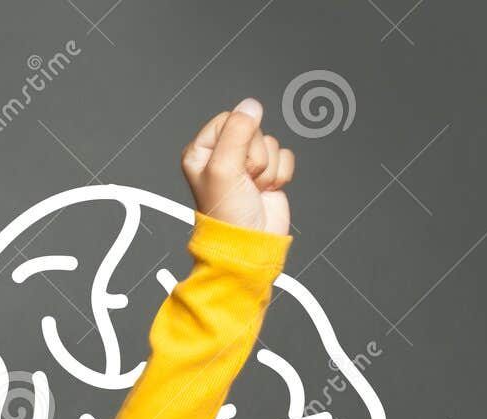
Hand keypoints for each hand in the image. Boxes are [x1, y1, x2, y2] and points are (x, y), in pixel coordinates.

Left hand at [180, 97, 293, 234]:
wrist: (249, 243)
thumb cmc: (227, 216)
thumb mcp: (223, 169)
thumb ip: (237, 132)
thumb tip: (250, 106)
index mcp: (202, 150)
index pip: (229, 119)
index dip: (239, 141)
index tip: (232, 166)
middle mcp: (223, 154)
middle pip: (253, 130)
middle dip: (254, 157)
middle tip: (243, 181)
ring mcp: (246, 164)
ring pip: (271, 143)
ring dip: (266, 170)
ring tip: (252, 189)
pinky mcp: (267, 172)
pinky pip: (285, 156)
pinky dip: (279, 176)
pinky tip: (264, 191)